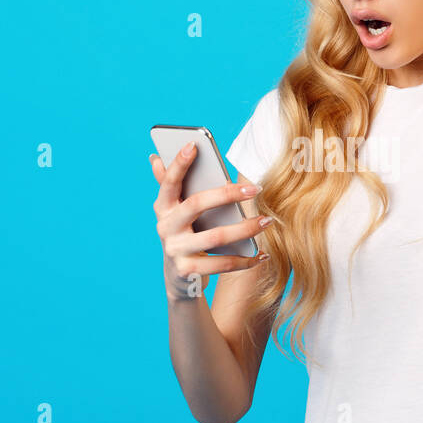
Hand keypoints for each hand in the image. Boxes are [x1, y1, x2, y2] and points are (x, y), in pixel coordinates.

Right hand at [150, 142, 269, 298]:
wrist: (180, 277)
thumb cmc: (185, 234)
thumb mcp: (176, 212)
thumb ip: (171, 186)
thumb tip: (155, 158)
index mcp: (163, 207)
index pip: (169, 182)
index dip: (179, 164)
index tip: (193, 145)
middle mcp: (165, 227)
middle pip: (197, 205)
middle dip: (227, 194)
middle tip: (256, 189)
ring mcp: (175, 250)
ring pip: (216, 237)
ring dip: (246, 229)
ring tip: (267, 221)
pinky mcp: (188, 271)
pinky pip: (223, 264)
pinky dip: (246, 260)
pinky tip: (263, 254)